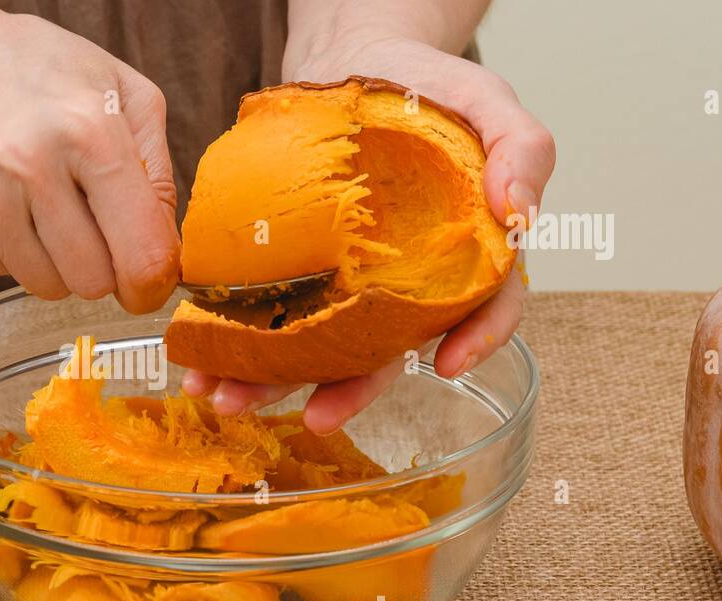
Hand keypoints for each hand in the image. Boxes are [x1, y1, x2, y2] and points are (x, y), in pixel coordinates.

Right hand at [0, 3, 179, 312]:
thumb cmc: (28, 69)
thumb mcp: (116, 87)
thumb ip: (154, 167)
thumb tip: (163, 246)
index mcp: (89, 130)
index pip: (140, 250)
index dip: (152, 283)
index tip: (148, 286)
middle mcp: (33, 166)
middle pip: (94, 280)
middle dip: (100, 265)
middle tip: (88, 226)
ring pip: (48, 286)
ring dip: (55, 262)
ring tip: (42, 208)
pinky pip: (2, 275)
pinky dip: (11, 252)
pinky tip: (3, 204)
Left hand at [185, 36, 553, 431]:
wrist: (353, 61)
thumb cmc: (429, 89)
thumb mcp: (488, 102)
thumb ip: (521, 148)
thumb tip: (519, 211)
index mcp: (463, 258)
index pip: (483, 308)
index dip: (474, 341)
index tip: (444, 367)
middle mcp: (404, 287)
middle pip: (385, 351)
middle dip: (349, 391)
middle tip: (317, 418)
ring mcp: (345, 285)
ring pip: (316, 346)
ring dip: (272, 381)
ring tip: (228, 399)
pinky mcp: (294, 270)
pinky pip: (265, 311)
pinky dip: (231, 339)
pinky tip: (200, 358)